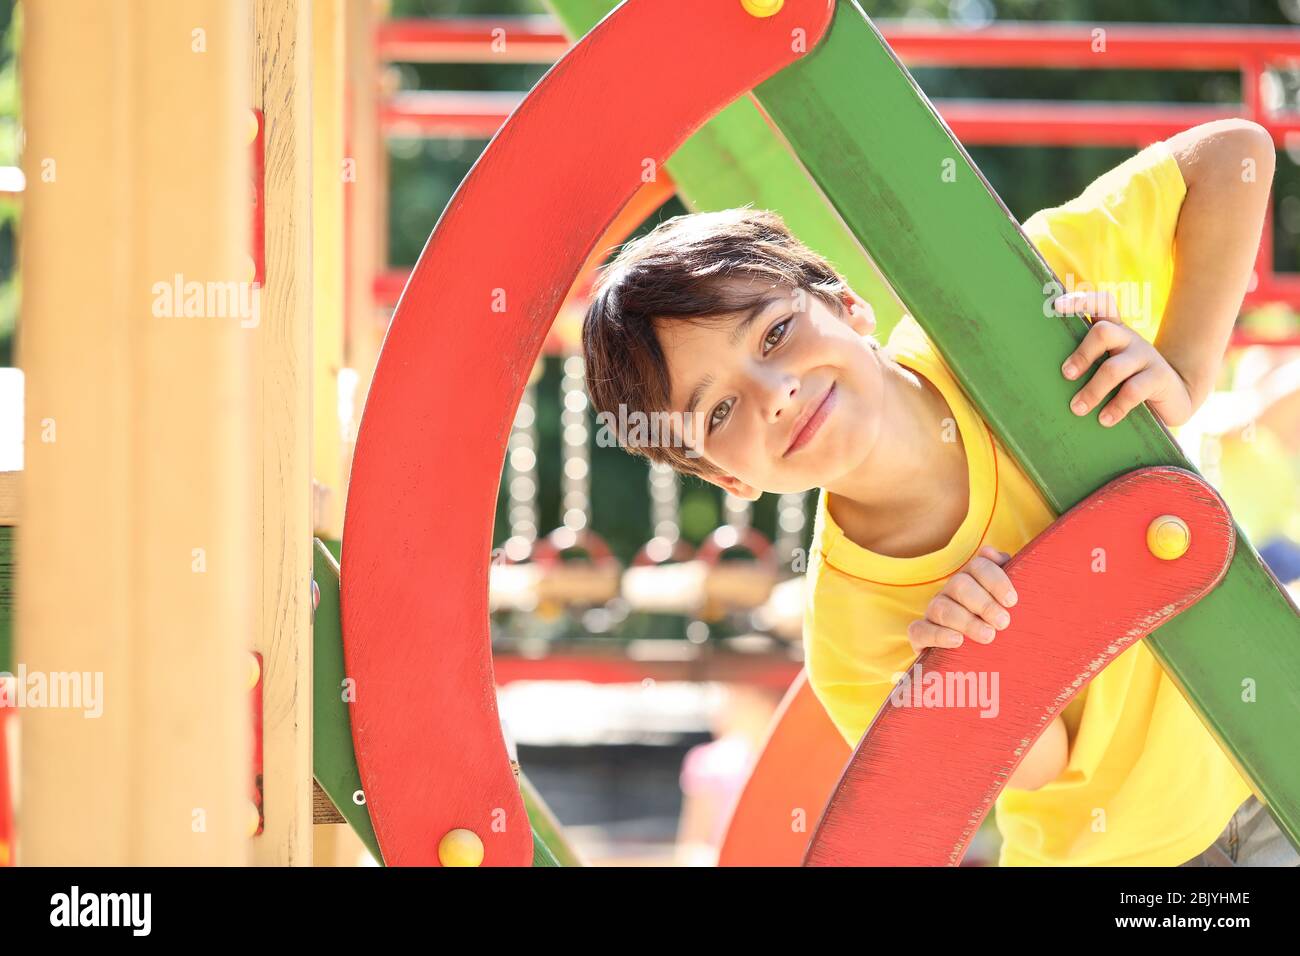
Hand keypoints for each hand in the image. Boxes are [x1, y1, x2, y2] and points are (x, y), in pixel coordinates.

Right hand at [906, 545, 1017, 651]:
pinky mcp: (920, 636)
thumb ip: (1007, 575)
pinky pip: (919, 630)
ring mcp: (933, 613)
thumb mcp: (1006, 604)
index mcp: (971, 579)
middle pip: (960, 585)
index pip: (979, 566)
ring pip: (941, 608)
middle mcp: (950, 593)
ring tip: (988, 636)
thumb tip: (994, 554)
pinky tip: (957, 641)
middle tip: (1003, 622)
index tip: (1012, 601)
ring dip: (966, 621)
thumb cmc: (995, 626)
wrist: (974, 659)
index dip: (995, 580)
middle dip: (984, 603)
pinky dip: (937, 635)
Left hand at [1054, 290, 1194, 427]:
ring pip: (1113, 368)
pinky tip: (1105, 420)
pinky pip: (1132, 391)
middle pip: (1103, 332)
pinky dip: (1115, 407)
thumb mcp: (1107, 370)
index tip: (1056, 306)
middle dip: (1081, 354)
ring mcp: (1145, 356)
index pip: (1101, 304)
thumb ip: (1087, 366)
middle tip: (1066, 375)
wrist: (1173, 398)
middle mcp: (1129, 338)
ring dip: (1092, 391)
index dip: (1080, 301)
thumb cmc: (1125, 384)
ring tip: (1077, 409)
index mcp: (1114, 332)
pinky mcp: (1159, 377)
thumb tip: (1048, 379)